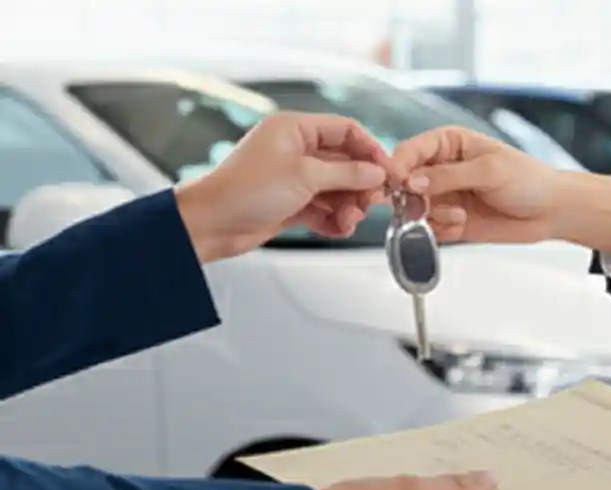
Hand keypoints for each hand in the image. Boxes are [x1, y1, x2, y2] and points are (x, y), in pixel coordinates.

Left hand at [175, 112, 390, 263]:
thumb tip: (377, 172)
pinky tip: (337, 229)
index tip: (388, 171)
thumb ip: (347, 173)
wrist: (211, 224)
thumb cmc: (245, 190)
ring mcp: (294, 178)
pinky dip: (333, 219)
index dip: (370, 150)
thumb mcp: (304, 176)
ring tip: (348, 221)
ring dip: (348, 206)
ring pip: (337, 188)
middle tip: (370, 201)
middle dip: (360, 184)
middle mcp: (295, 150)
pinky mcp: (292, 203)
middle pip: (345, 162)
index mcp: (295, 129)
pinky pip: (324, 208)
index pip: (345, 130)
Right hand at [389, 126, 610, 259]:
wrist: (551, 212)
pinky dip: (440, 229)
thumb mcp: (490, 171)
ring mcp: (445, 196)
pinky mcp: (450, 221)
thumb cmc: (529, 180)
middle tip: (423, 204)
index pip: (411, 150)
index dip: (399, 165)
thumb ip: (449, 176)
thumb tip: (413, 180)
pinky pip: (429, 228)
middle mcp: (442, 168)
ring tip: (457, 214)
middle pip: (405, 181)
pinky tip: (462, 223)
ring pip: (414, 207)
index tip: (397, 181)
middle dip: (411, 195)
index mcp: (449, 143)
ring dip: (430, 214)